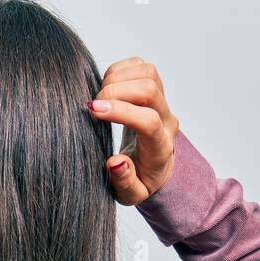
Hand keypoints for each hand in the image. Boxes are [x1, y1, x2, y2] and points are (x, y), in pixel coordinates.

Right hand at [88, 57, 178, 205]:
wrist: (152, 165)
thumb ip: (124, 182)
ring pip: (147, 72)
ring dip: (117, 78)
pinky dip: (118, 70)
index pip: (149, 121)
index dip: (121, 112)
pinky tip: (106, 87)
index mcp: (160, 148)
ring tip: (100, 96)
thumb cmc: (138, 180)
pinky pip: (140, 66)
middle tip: (92, 106)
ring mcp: (163, 100)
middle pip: (150, 89)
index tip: (92, 111)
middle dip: (115, 90)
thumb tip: (115, 162)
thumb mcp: (131, 194)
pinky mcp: (154, 86)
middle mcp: (167, 120)